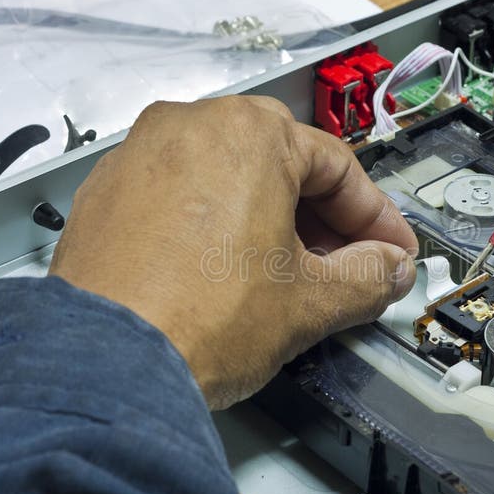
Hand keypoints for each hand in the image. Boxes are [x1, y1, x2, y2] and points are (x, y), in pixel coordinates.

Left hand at [50, 96, 417, 408]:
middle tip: (347, 265)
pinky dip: (214, 228)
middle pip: (281, 167)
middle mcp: (188, 127)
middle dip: (323, 221)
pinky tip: (227, 275)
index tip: (391, 250)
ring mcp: (139, 157)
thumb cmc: (195, 319)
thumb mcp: (310, 301)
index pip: (338, 169)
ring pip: (228, 180)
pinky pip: (181, 199)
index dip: (376, 219)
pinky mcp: (106, 195)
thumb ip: (369, 277)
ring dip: (268, 223)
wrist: (102, 366)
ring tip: (288, 278)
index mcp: (248, 132)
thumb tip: (387, 269)